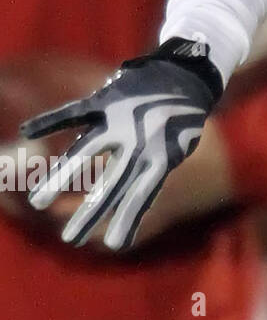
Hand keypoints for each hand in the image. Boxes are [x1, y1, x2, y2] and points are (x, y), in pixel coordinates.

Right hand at [19, 37, 222, 250]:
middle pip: (111, 183)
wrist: (188, 74)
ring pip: (85, 150)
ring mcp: (122, 119)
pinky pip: (74, 112)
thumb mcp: (176, 148)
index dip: (128, 219)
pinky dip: (50, 120)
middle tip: (70, 240)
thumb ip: (149, 171)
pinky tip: (26, 132)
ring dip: (61, 177)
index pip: (142, 195)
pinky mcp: (108, 99)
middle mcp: (140, 140)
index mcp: (161, 156)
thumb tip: (121, 199)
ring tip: (38, 203)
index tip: (115, 245)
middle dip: (91, 213)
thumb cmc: (180, 119)